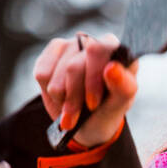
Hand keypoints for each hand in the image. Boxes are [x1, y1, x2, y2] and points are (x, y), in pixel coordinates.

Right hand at [33, 32, 138, 148]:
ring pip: (57, 72)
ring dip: (63, 98)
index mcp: (116, 51)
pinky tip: (62, 97)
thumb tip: (113, 68)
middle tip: (78, 114)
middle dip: (75, 96)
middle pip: (74, 67)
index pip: (98, 51)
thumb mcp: (119, 105)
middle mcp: (93, 42)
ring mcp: (71, 45)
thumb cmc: (107, 111)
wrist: (86, 125)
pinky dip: (50, 93)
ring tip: (72, 109)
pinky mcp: (51, 53)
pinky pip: (42, 74)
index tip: (93, 104)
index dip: (92, 81)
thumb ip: (123, 86)